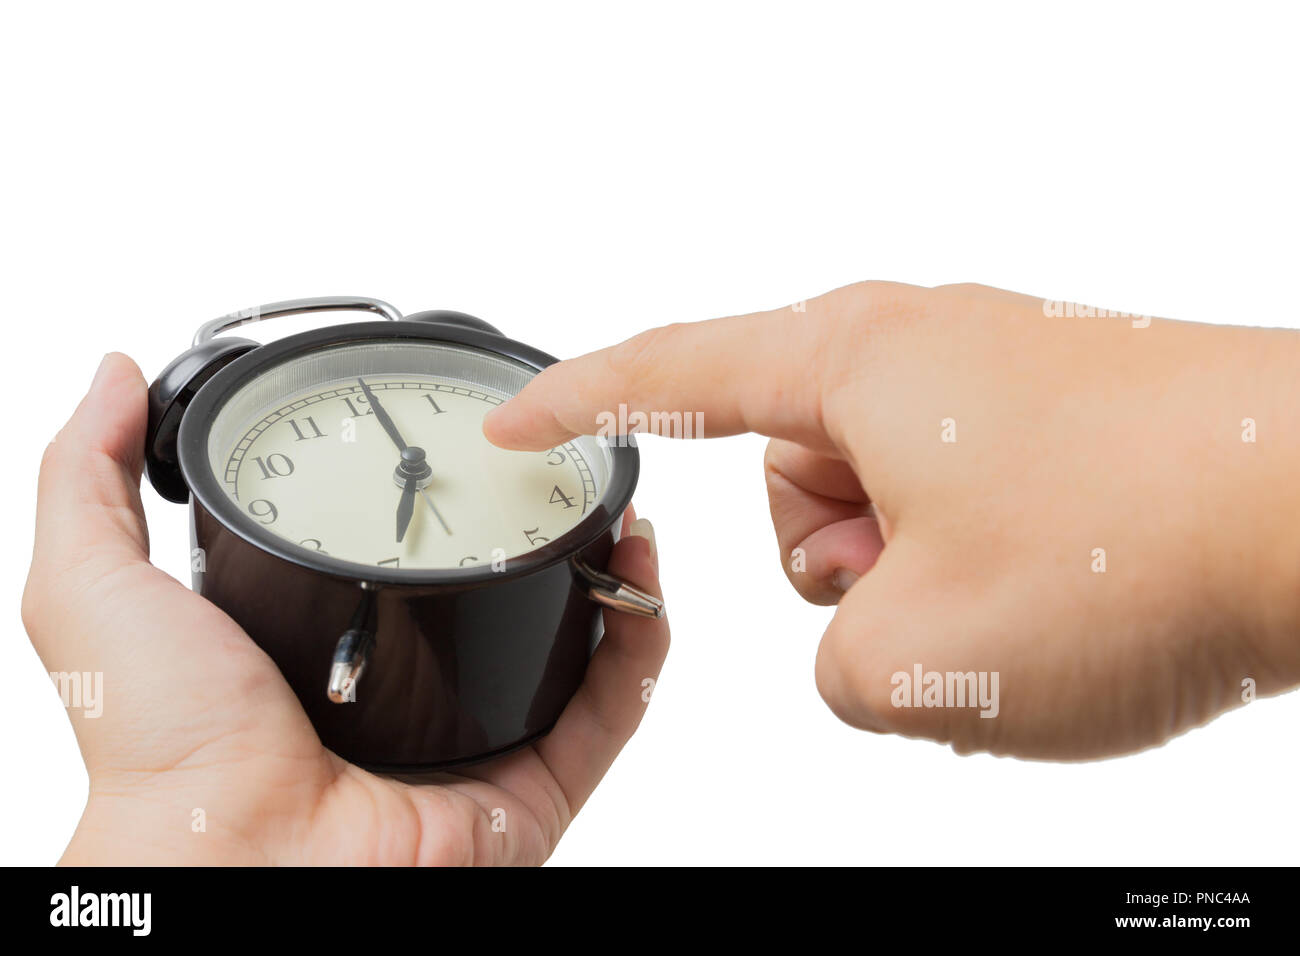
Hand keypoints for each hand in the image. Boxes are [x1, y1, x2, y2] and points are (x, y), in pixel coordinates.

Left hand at [23, 354, 667, 863]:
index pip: (402, 553)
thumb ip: (90, 472)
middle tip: (566, 462)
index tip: (472, 430)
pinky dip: (642, 642)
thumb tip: (116, 374)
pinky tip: (641, 572)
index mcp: (321, 643)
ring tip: (620, 504)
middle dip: (543, 525)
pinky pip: (610, 710)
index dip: (445, 490)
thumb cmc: (161, 749)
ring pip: (572, 647)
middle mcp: (404, 690)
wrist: (232, 867)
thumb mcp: (93, 583)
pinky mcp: (531, 785)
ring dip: (609, 573)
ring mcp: (475, 738)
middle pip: (499, 594)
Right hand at [485, 281, 1299, 758]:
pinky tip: (1055, 594)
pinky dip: (979, 563)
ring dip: (912, 575)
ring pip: (885, 497)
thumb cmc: (1137, 545)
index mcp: (855, 361)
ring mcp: (1003, 374)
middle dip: (824, 555)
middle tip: (908, 599)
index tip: (520, 418)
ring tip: (1006, 605)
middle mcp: (926, 344)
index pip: (671, 372)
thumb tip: (874, 638)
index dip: (579, 404)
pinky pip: (966, 496)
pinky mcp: (1066, 415)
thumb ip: (838, 669)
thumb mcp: (918, 663)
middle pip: (794, 465)